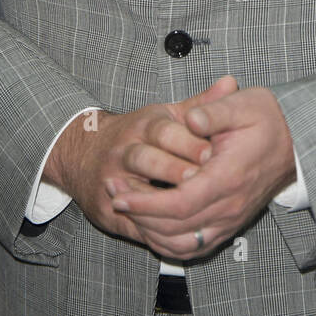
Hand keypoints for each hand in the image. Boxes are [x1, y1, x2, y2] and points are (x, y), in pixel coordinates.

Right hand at [45, 75, 239, 245]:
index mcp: (144, 125)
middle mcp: (125, 150)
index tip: (212, 152)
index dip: (188, 142)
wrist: (85, 155)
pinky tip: (170, 231)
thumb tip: (231, 83)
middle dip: (174, 170)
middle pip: (147, 159)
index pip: (164, 131)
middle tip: (200, 181)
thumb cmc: (139, 135)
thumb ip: (200, 105)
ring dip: (159, 203)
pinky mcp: (107, 207)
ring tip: (185, 210)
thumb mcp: (168, 115)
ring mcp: (113, 179)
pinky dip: (149, 228)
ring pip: (134, 191)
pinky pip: (129, 220)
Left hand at [109, 87, 295, 260]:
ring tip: (127, 206)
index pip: (179, 203)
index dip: (145, 203)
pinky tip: (150, 226)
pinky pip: (194, 247)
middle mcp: (229, 207)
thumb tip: (190, 117)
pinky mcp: (230, 225)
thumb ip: (214, 110)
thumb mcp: (244, 104)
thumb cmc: (269, 120)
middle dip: (138, 214)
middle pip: (174, 227)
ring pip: (182, 244)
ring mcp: (231, 220)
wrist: (297, 141)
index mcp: (229, 178)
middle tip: (113, 192)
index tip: (119, 191)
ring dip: (149, 231)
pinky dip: (168, 244)